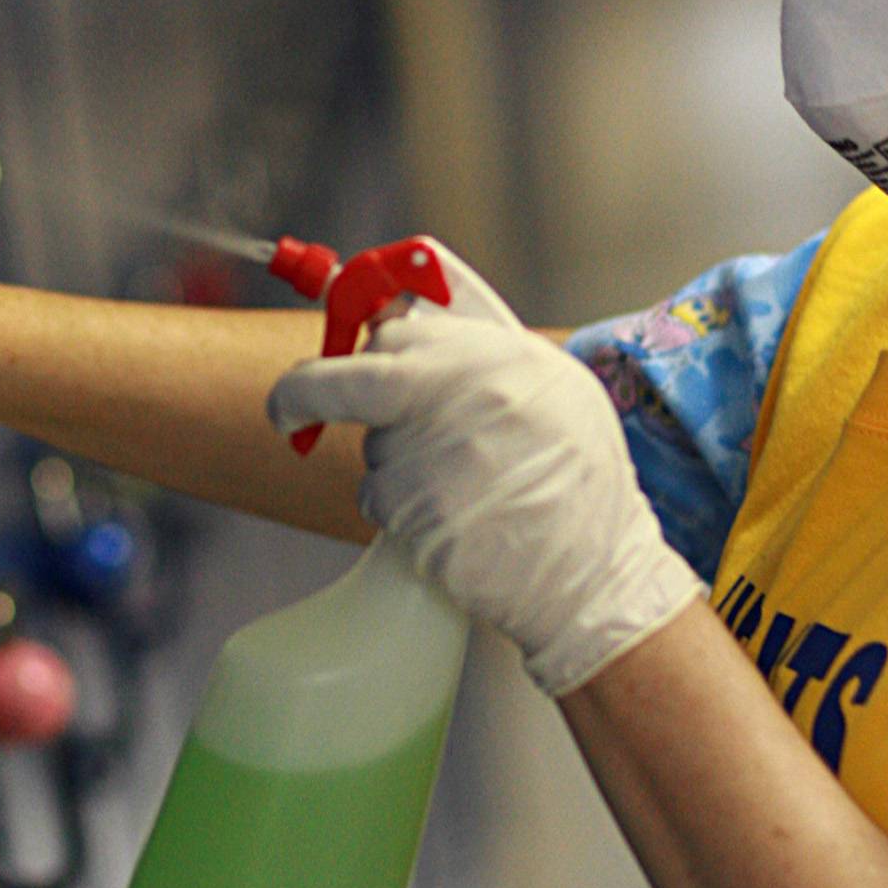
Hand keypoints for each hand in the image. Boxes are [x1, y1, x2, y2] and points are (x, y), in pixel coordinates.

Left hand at [266, 241, 700, 696]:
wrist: (597, 574)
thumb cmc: (580, 486)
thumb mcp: (556, 391)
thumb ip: (483, 354)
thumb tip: (404, 313)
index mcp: (500, 356)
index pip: (399, 329)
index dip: (367, 347)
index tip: (344, 359)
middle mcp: (463, 395)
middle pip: (351, 379)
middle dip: (309, 394)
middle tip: (289, 410)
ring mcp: (437, 456)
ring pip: (371, 450)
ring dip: (393, 470)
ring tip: (462, 491)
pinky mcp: (418, 514)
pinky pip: (379, 503)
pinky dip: (401, 515)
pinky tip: (455, 523)